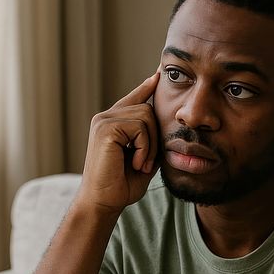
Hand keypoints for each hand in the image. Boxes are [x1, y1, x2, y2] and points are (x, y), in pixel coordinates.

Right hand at [78, 71, 161, 213]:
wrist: (105, 201)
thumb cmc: (122, 184)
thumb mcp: (145, 158)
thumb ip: (152, 140)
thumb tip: (169, 126)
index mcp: (114, 122)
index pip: (135, 98)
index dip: (148, 86)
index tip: (160, 72)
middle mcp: (106, 117)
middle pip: (148, 108)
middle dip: (155, 137)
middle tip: (146, 162)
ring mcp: (104, 121)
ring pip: (146, 116)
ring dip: (150, 145)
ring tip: (140, 163)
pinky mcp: (105, 128)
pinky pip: (140, 127)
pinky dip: (144, 148)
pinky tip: (135, 162)